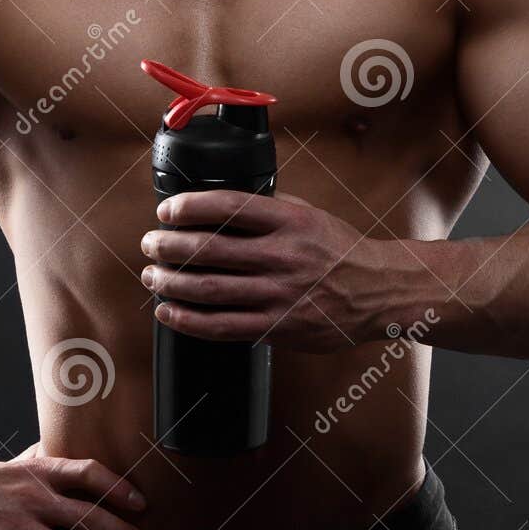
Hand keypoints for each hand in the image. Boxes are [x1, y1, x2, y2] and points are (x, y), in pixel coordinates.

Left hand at [139, 191, 394, 352]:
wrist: (378, 291)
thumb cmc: (340, 251)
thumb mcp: (310, 215)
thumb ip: (269, 208)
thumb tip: (220, 203)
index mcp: (290, 221)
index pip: (228, 207)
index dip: (188, 207)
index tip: (166, 211)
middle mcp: (283, 256)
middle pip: (209, 250)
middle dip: (169, 246)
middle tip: (150, 243)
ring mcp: (280, 294)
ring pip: (210, 290)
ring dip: (170, 283)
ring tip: (152, 276)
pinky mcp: (277, 327)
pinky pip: (223, 326)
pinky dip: (189, 320)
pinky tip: (169, 312)